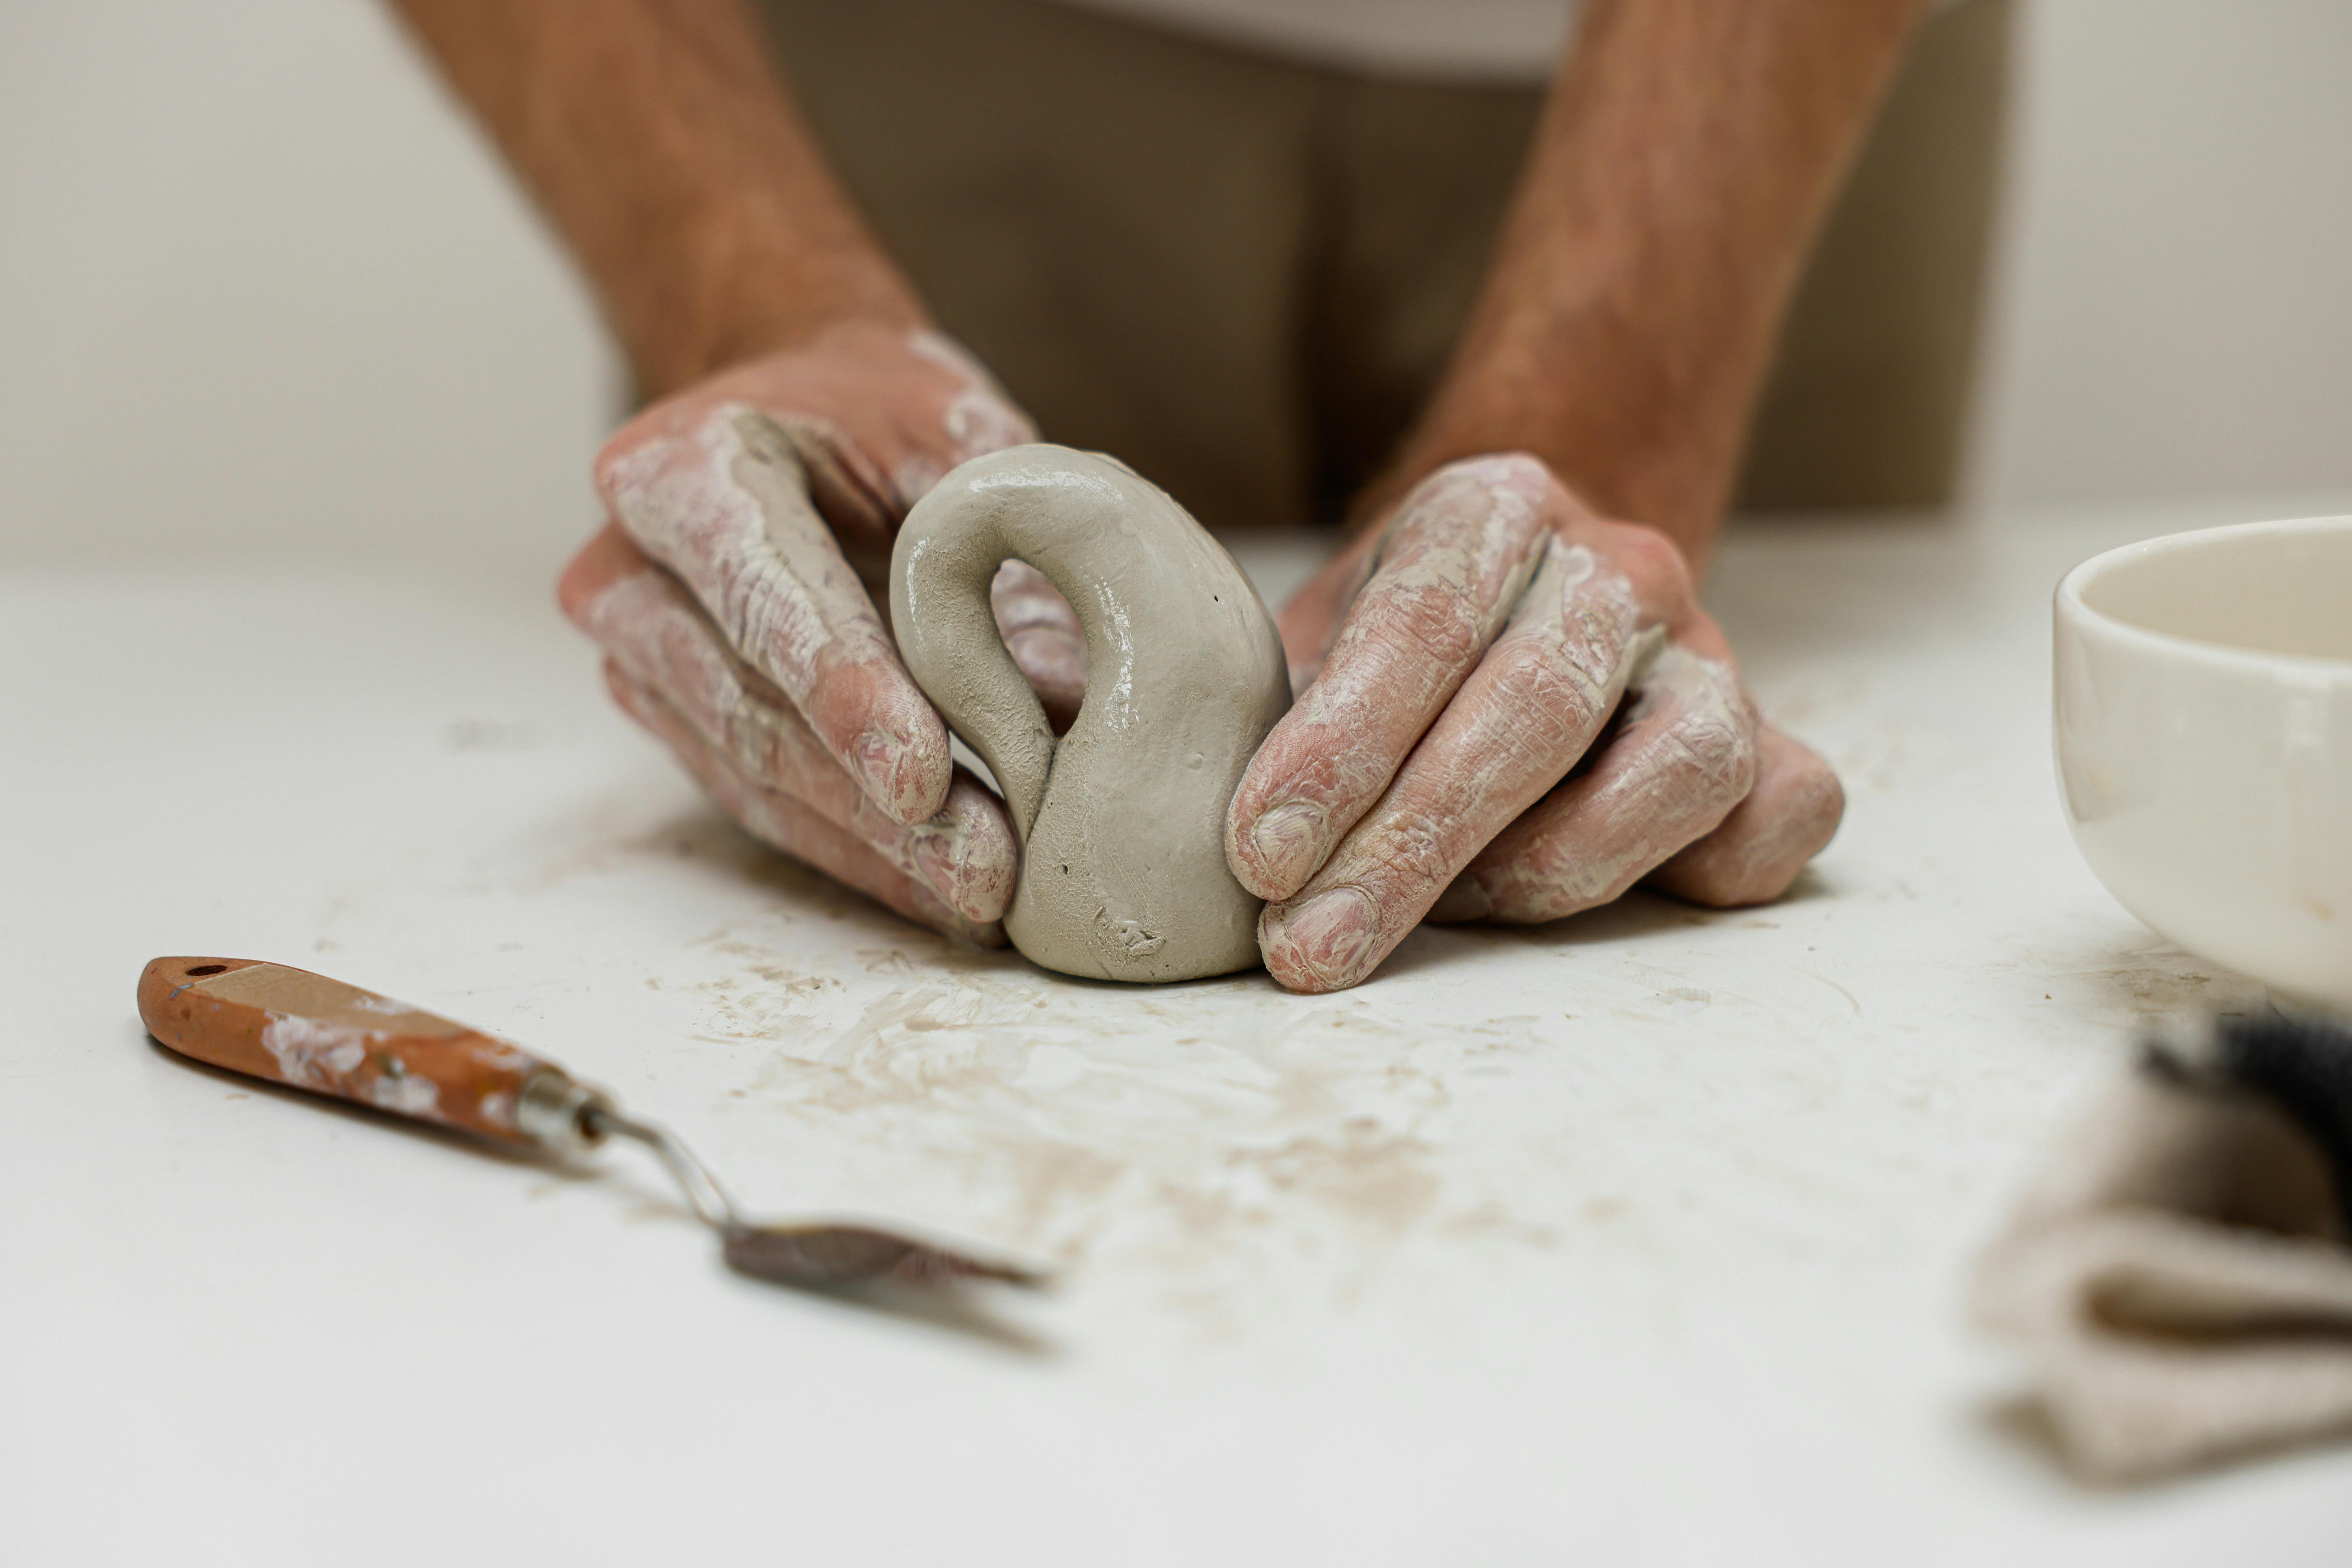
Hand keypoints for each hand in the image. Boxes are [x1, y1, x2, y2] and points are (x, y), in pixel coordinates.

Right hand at [559, 320, 1088, 941]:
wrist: (797, 415)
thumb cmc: (880, 416)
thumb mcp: (948, 432)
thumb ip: (998, 545)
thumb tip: (1066, 689)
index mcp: (683, 467)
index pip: (760, 590)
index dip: (841, 688)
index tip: (921, 778)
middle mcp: (633, 570)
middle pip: (754, 709)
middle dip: (873, 807)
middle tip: (986, 868)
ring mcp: (644, 657)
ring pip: (757, 777)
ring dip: (874, 852)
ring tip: (984, 895)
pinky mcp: (679, 723)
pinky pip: (767, 806)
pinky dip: (860, 854)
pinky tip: (941, 890)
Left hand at [1227, 453, 1843, 992]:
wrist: (1520, 598)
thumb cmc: (1388, 652)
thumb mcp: (1302, 634)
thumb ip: (1228, 689)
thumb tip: (1102, 750)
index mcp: (1490, 509)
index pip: (1422, 619)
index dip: (1340, 745)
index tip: (1258, 854)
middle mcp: (1616, 567)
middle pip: (1532, 707)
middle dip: (1409, 846)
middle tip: (1307, 947)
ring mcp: (1711, 653)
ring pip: (1677, 766)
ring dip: (1543, 871)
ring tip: (1440, 922)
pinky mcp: (1770, 743)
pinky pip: (1780, 817)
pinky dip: (1696, 874)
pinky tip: (1578, 904)